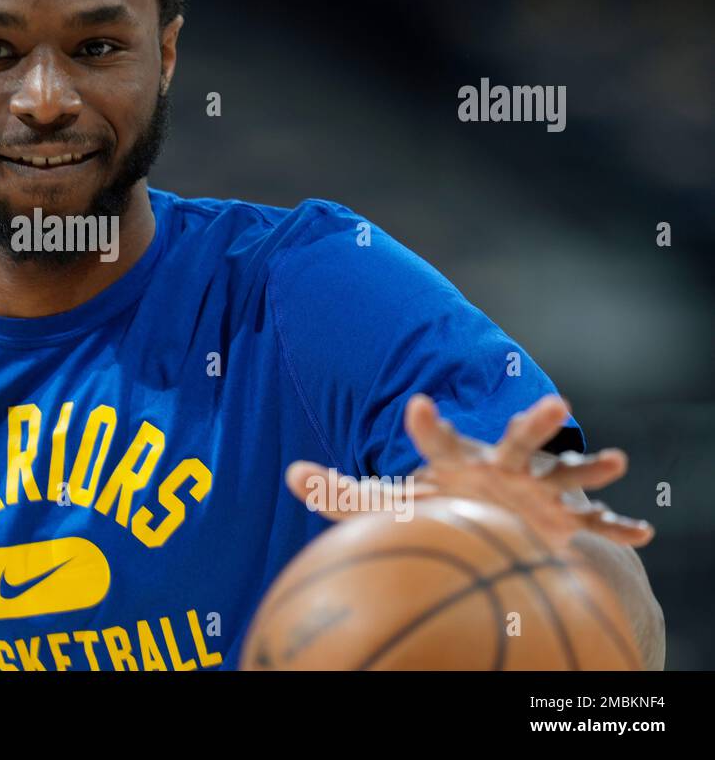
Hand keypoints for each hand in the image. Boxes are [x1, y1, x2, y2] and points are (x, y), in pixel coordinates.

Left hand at [285, 393, 654, 550]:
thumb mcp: (390, 501)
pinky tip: (642, 533)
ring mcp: (538, 489)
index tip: (416, 404)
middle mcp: (502, 465)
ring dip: (591, 468)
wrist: (490, 521)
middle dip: (537, 420)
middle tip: (556, 401)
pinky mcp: (565, 518)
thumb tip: (292, 474)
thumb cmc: (436, 504)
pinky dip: (619, 528)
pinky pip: (597, 524)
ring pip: (568, 473)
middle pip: (520, 438)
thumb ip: (341, 492)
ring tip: (617, 461)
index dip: (427, 423)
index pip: (438, 438)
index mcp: (457, 460)